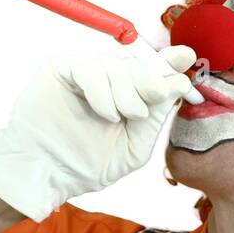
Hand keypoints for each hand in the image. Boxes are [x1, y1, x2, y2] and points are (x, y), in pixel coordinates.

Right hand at [0, 45, 196, 221]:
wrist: (46, 176)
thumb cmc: (87, 165)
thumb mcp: (134, 146)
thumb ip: (156, 116)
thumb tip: (179, 84)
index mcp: (126, 99)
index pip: (151, 72)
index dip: (169, 61)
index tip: (187, 56)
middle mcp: (107, 83)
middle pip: (137, 64)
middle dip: (152, 79)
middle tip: (156, 95)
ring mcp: (83, 74)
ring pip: (116, 65)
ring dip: (127, 91)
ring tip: (124, 115)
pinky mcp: (61, 69)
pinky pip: (89, 67)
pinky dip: (102, 89)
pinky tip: (105, 112)